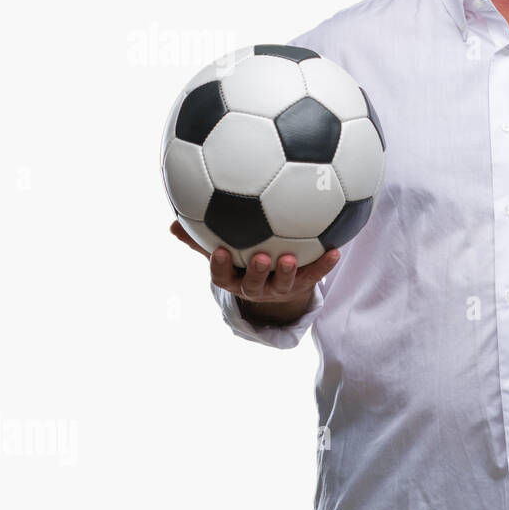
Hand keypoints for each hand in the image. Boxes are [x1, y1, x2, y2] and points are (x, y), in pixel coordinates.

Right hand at [168, 219, 338, 306]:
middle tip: (260, 257)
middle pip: (253, 284)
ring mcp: (279, 287)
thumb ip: (199, 238)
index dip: (220, 266)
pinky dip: (324, 264)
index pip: (222, 276)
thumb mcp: (220, 250)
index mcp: (233, 278)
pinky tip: (336, 250)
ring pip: (283, 284)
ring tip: (291, 257)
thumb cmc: (241, 258)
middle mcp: (255, 286)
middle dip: (255, 272)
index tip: (218, 251)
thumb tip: (173, 223)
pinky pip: (314, 275)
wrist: (272, 282)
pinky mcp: (302, 284)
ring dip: (288, 272)